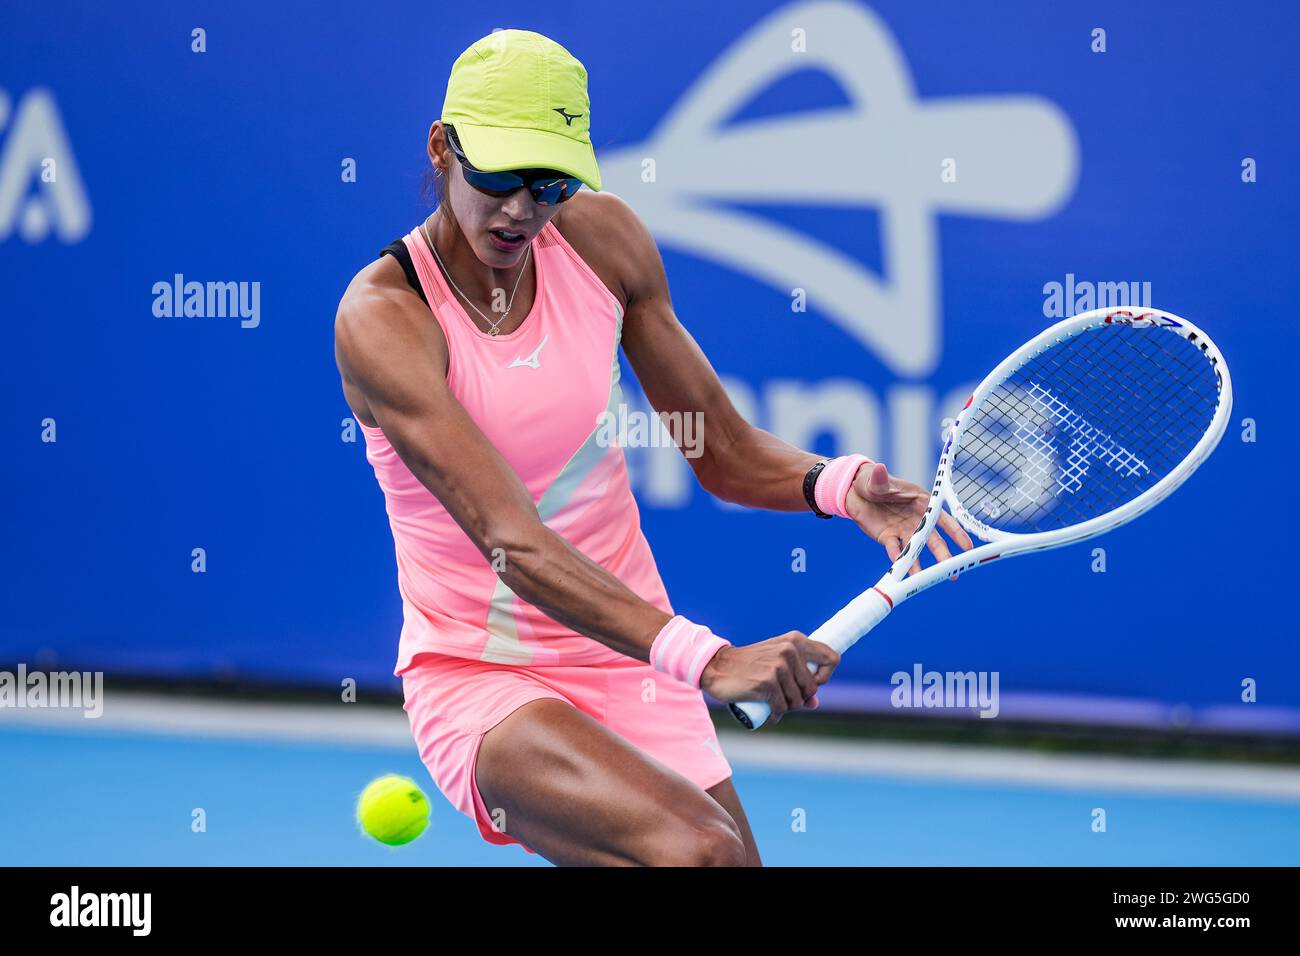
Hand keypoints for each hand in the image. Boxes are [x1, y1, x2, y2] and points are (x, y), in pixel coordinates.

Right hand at [700, 633, 839, 722]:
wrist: (716, 667)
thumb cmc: (749, 666)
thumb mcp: (775, 663)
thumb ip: (797, 678)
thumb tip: (815, 703)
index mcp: (795, 641)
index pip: (832, 658)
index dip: (825, 676)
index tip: (811, 682)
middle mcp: (789, 650)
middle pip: (812, 688)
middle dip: (800, 698)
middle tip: (782, 696)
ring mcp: (778, 667)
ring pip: (798, 701)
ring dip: (786, 707)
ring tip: (772, 701)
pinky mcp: (767, 683)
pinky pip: (782, 708)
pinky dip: (775, 714)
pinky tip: (767, 710)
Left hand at [846, 461, 973, 574]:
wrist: (854, 492)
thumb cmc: (873, 481)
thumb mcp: (876, 479)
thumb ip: (880, 479)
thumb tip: (879, 469)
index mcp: (922, 503)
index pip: (943, 519)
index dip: (956, 533)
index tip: (967, 547)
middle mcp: (916, 519)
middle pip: (932, 539)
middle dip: (943, 555)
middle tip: (951, 572)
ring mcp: (903, 530)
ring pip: (915, 549)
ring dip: (919, 563)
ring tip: (923, 578)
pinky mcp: (888, 538)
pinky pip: (894, 550)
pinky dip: (896, 559)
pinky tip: (900, 571)